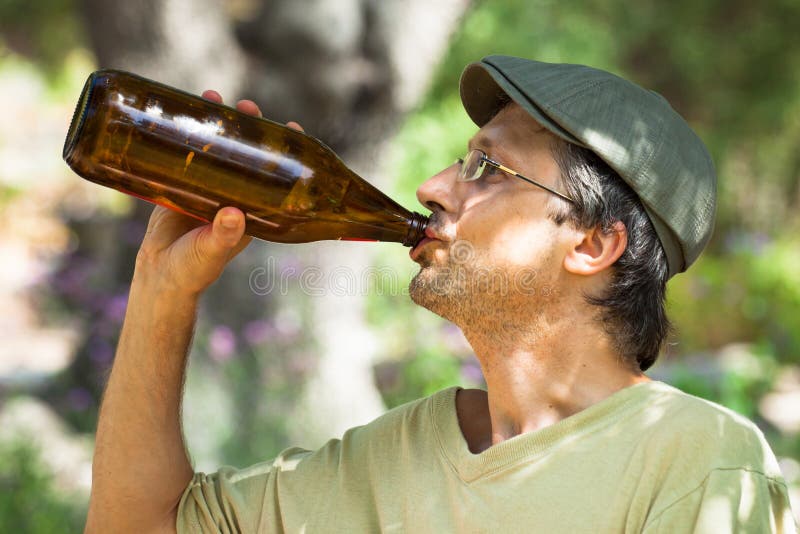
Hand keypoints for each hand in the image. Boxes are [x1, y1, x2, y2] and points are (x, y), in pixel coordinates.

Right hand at [133, 91, 304, 296]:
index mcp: (253, 209)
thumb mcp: (210, 252)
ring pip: (217, 147)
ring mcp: (207, 186)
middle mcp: (234, 194)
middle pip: (247, 153)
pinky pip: (187, 152)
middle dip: (249, 128)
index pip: (276, 174)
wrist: (160, 275)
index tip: (291, 128)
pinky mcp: (181, 183)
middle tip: (247, 107)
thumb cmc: (194, 269)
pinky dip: (187, 132)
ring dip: (217, 122)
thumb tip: (233, 215)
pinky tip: (183, 112)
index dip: (285, 151)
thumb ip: (223, 237)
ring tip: (213, 96)